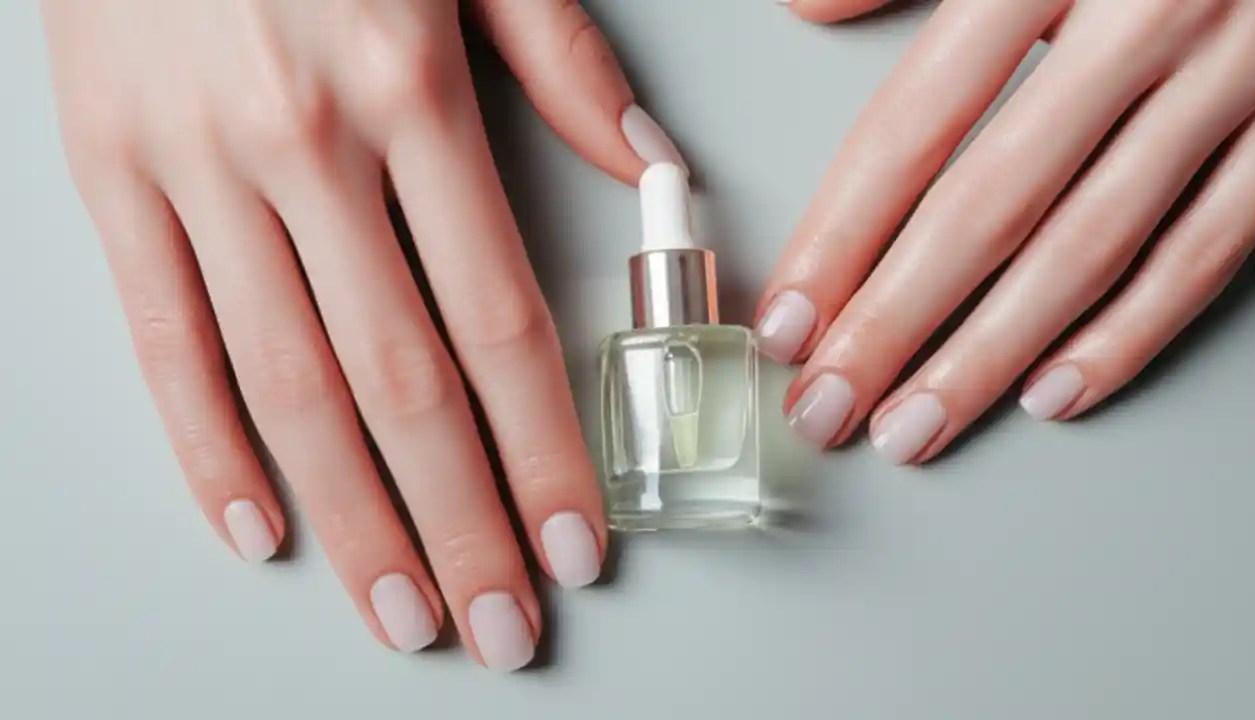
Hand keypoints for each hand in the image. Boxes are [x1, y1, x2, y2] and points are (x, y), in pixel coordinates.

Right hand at [44, 0, 683, 668]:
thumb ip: (562, 59)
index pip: (497, 320)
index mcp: (407, 87)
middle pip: (399, 383)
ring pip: (284, 386)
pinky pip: (163, 337)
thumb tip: (648, 163)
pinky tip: (261, 527)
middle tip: (502, 622)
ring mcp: (192, 165)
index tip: (575, 538)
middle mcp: (302, 144)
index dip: (542, 447)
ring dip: (351, 519)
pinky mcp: (104, 171)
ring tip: (403, 610)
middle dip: (461, 522)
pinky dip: (206, 445)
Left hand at [761, 0, 1254, 462]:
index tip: (789, 318)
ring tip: (913, 426)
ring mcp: (1234, 76)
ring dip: (990, 354)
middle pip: (989, 206)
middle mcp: (1143, 20)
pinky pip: (1209, 250)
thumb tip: (809, 6)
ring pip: (1090, 246)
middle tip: (826, 406)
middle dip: (894, 324)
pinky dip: (1130, 332)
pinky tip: (1053, 391)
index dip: (841, 234)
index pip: (915, 123)